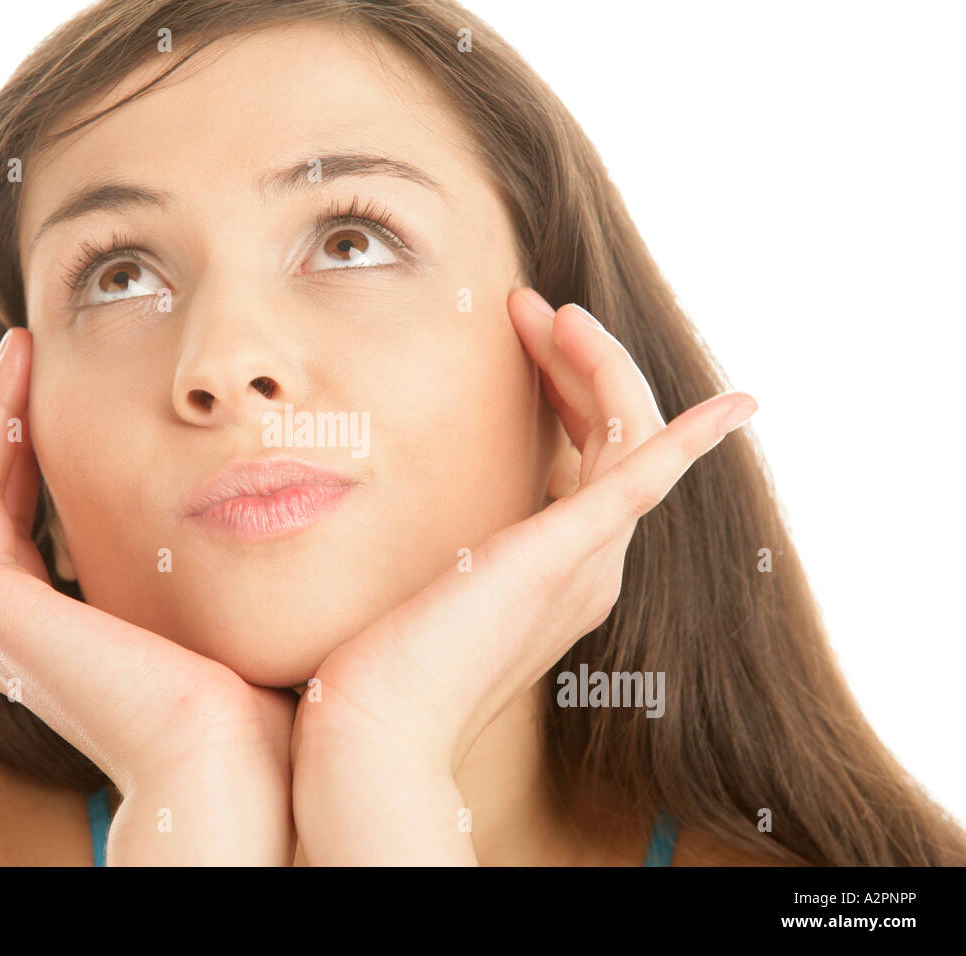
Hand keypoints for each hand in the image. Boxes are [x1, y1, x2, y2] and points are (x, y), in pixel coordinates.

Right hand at [0, 328, 295, 863]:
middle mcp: (8, 620)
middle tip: (15, 346)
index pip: (13, 515)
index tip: (44, 383)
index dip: (21, 445)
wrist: (215, 746)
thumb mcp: (191, 604)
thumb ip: (180, 559)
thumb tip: (244, 508)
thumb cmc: (225, 691)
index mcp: (48, 621)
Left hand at [290, 291, 756, 861]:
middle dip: (580, 363)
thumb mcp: (428, 578)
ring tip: (546, 311)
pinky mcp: (570, 554)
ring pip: (625, 437)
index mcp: (560, 569)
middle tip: (530, 306)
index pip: (589, 459)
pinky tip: (734, 406)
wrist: (375, 724)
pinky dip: (690, 438)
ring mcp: (588, 563)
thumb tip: (424, 504)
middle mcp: (589, 567)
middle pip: (614, 439)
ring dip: (596, 364)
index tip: (523, 334)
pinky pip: (646, 479)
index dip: (567, 387)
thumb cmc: (385, 660)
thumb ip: (455, 541)